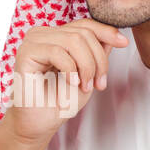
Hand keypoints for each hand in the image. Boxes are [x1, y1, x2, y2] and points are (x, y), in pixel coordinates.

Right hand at [8, 19, 128, 145]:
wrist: (40, 125)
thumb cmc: (60, 102)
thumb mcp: (87, 74)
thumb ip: (97, 53)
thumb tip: (114, 35)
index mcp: (56, 36)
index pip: (85, 25)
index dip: (106, 32)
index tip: (124, 43)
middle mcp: (43, 34)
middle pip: (82, 33)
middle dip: (98, 60)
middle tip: (98, 84)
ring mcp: (33, 42)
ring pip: (73, 41)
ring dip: (86, 66)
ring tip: (85, 86)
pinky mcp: (25, 53)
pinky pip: (57, 52)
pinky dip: (70, 70)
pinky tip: (71, 84)